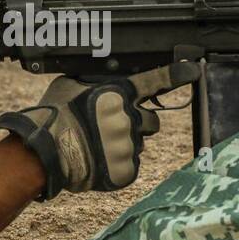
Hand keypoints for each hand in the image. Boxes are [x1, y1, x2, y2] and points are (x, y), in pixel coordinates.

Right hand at [0, 62, 200, 199]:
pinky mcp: (125, 169)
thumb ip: (92, 80)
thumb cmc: (53, 115)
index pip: (157, 81)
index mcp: (119, 93)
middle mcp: (129, 118)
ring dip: (125, 144)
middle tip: (111, 128)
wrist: (45, 151)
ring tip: (98, 146)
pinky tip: (99, 160)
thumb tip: (99, 76)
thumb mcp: (69, 84)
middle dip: (137, 124)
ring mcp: (129, 145)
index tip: (193, 70)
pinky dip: (118, 164)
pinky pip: (130, 165)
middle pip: (151, 121)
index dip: (177, 74)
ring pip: (139, 144)